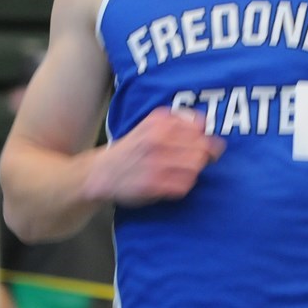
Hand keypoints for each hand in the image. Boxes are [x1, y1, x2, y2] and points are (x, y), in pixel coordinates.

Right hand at [87, 109, 223, 205]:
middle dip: (202, 156)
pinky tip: (172, 183)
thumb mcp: (150, 125)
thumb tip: (205, 126)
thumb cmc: (132, 149)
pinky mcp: (155, 184)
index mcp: (158, 122)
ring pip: (195, 166)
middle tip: (191, 161)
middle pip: (201, 148)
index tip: (198, 143)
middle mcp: (157, 139)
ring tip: (179, 172)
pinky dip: (183, 185)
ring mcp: (156, 162)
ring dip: (192, 171)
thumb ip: (176, 121)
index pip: (199, 126)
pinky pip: (185, 185)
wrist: (102, 173)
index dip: (204, 137)